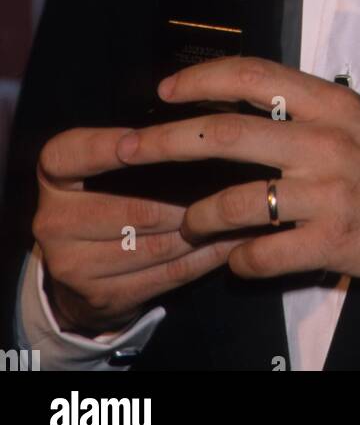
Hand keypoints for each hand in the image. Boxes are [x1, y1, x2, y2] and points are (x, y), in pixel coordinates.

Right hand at [33, 126, 256, 336]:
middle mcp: (53, 220)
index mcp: (54, 174)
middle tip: (236, 182)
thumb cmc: (106, 193)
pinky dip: (205, 258)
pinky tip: (231, 242)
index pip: (79, 152)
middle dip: (189, 200)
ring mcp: (72, 265)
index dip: (116, 145)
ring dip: (206, 230)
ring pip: (156, 245)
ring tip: (241, 213)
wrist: (78, 269)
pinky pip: (166, 275)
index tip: (164, 135)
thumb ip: (138, 143)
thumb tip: (199, 127)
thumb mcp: (103, 162)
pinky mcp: (100, 297)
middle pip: (134, 208)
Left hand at [115, 57, 359, 293]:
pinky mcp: (334, 242)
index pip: (253, 76)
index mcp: (334, 103)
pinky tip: (241, 261)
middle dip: (163, 142)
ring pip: (234, 201)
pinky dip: (242, 261)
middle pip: (224, 133)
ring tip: (186, 223)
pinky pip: (264, 254)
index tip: (166, 89)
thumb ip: (321, 112)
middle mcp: (326, 141)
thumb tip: (267, 105)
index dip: (201, 77)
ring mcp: (329, 193)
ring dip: (198, 216)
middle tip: (126, 149)